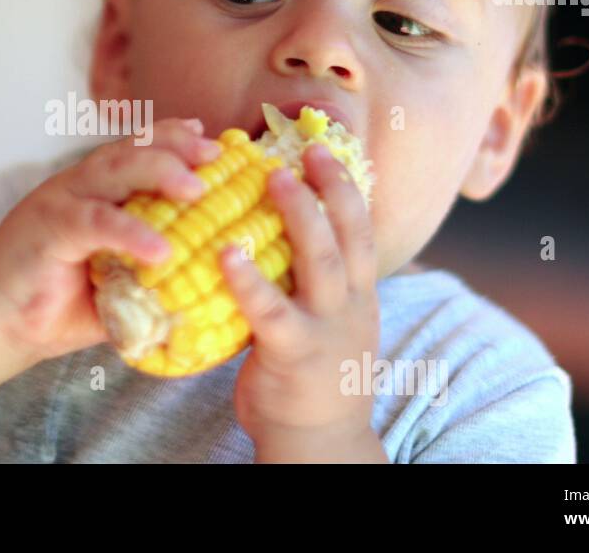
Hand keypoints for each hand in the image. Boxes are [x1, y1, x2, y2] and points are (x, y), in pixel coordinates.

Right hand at [0, 117, 221, 361]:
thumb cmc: (58, 302)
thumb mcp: (116, 284)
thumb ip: (153, 276)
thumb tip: (206, 286)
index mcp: (96, 190)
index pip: (138, 148)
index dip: (175, 138)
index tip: (213, 141)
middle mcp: (79, 185)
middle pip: (132, 148)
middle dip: (177, 146)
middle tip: (214, 155)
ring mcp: (61, 201)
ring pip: (114, 170)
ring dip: (159, 172)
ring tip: (197, 190)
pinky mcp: (49, 227)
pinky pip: (96, 222)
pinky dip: (130, 233)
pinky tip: (160, 251)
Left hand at [220, 144, 385, 461]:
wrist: (317, 441)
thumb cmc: (311, 373)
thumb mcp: (328, 320)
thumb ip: (311, 280)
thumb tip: (278, 229)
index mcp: (359, 294)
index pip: (361, 229)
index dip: (347, 187)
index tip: (327, 148)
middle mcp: (352, 305)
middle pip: (350, 235)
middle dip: (332, 188)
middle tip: (307, 150)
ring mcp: (327, 330)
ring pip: (323, 263)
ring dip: (301, 217)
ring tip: (274, 179)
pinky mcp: (294, 354)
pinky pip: (272, 311)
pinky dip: (250, 279)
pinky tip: (227, 252)